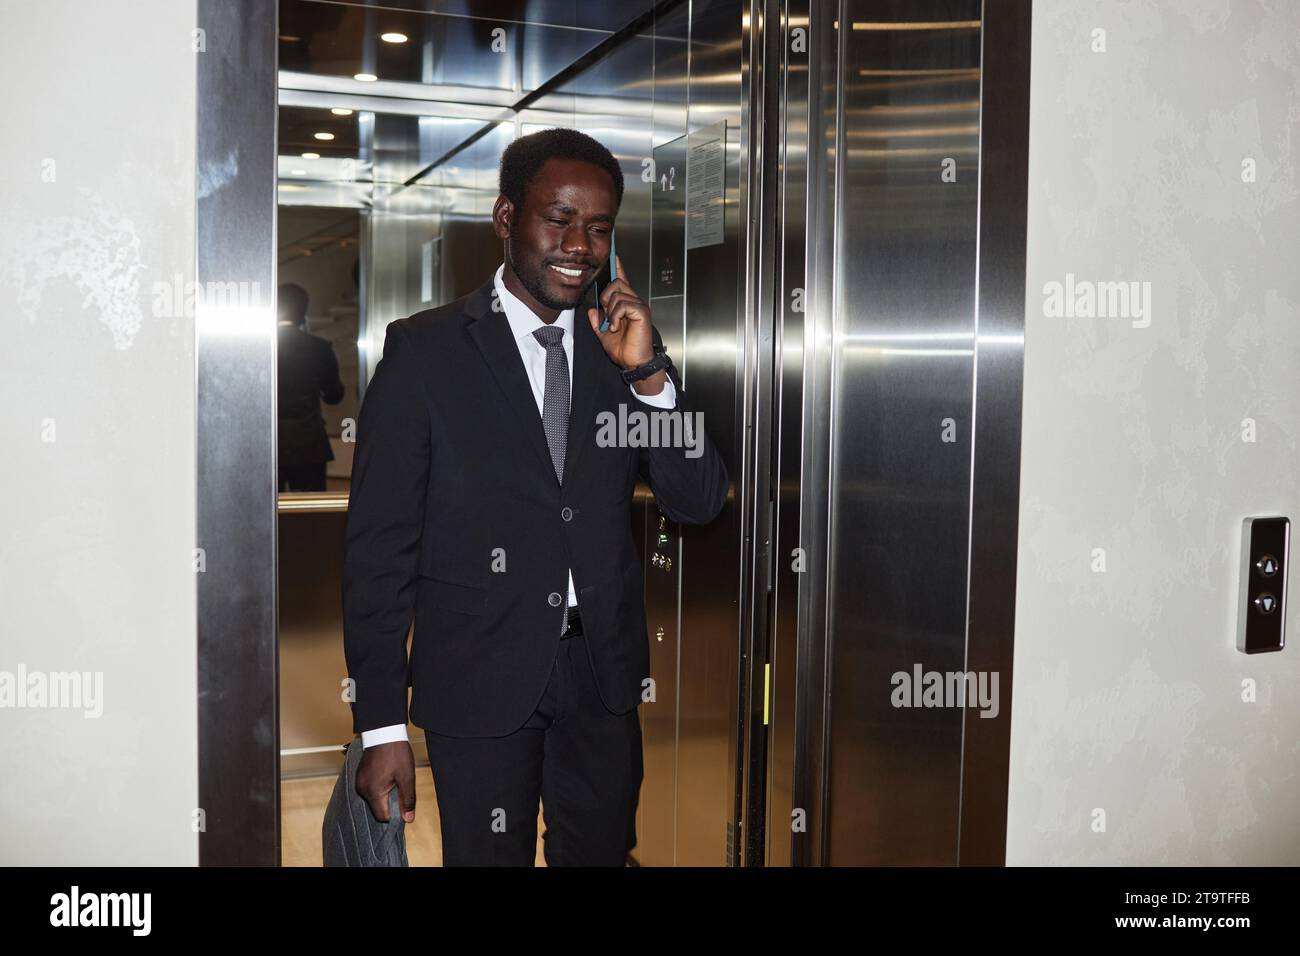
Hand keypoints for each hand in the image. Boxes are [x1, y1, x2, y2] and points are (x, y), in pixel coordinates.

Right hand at [355, 739, 415, 823]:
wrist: (384, 731)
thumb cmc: (396, 753)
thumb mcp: (406, 777)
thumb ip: (407, 800)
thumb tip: (408, 819)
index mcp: (373, 792)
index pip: (382, 817)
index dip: (395, 814)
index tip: (403, 802)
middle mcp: (362, 789)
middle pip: (378, 808)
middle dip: (390, 801)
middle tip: (399, 784)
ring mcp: (359, 782)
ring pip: (374, 798)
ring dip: (385, 793)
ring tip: (393, 776)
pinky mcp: (359, 776)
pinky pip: (370, 788)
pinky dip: (379, 786)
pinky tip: (386, 773)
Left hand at [588, 255, 654, 370]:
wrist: (633, 362)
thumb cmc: (623, 350)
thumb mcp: (603, 334)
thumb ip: (597, 321)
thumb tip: (592, 310)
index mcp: (626, 305)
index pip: (621, 281)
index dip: (618, 267)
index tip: (614, 255)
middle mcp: (635, 302)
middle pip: (616, 283)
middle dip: (606, 297)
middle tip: (607, 315)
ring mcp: (639, 306)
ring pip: (617, 294)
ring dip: (610, 311)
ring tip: (613, 325)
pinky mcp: (642, 312)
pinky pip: (623, 304)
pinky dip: (615, 316)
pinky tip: (616, 327)